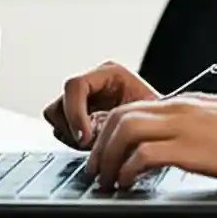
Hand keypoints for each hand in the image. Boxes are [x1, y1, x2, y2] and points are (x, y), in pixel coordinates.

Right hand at [42, 61, 159, 148]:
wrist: (161, 127)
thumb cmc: (158, 117)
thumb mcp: (145, 115)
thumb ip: (121, 122)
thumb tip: (95, 138)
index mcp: (109, 74)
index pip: (75, 86)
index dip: (75, 113)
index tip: (84, 137)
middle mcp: (92, 83)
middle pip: (59, 104)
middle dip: (72, 128)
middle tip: (91, 143)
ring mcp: (81, 100)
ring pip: (55, 117)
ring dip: (71, 134)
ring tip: (94, 142)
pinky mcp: (76, 116)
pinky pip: (60, 129)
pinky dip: (72, 139)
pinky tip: (91, 143)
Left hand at [86, 98, 216, 191]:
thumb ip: (195, 133)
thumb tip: (178, 151)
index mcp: (186, 106)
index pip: (131, 108)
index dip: (109, 133)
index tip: (104, 156)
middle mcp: (180, 110)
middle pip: (120, 116)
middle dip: (100, 145)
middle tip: (97, 171)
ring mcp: (185, 127)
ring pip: (124, 130)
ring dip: (108, 157)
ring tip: (108, 181)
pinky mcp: (192, 149)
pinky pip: (144, 154)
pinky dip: (128, 170)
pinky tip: (129, 184)